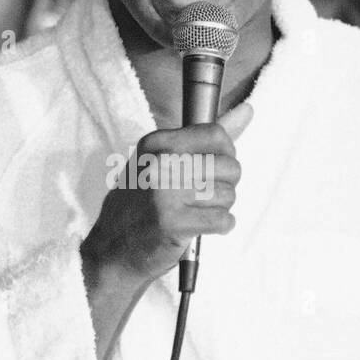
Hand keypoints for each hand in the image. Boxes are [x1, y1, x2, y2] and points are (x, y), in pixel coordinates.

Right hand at [82, 101, 253, 290]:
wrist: (112, 249)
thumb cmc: (141, 205)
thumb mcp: (163, 162)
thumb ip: (206, 138)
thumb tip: (248, 110)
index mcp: (157, 143)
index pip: (216, 135)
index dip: (224, 155)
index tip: (210, 170)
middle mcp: (161, 163)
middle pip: (229, 166)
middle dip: (225, 186)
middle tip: (201, 198)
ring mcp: (166, 193)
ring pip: (228, 195)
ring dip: (220, 209)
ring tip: (196, 213)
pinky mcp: (173, 223)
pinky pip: (223, 220)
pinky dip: (219, 227)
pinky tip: (200, 227)